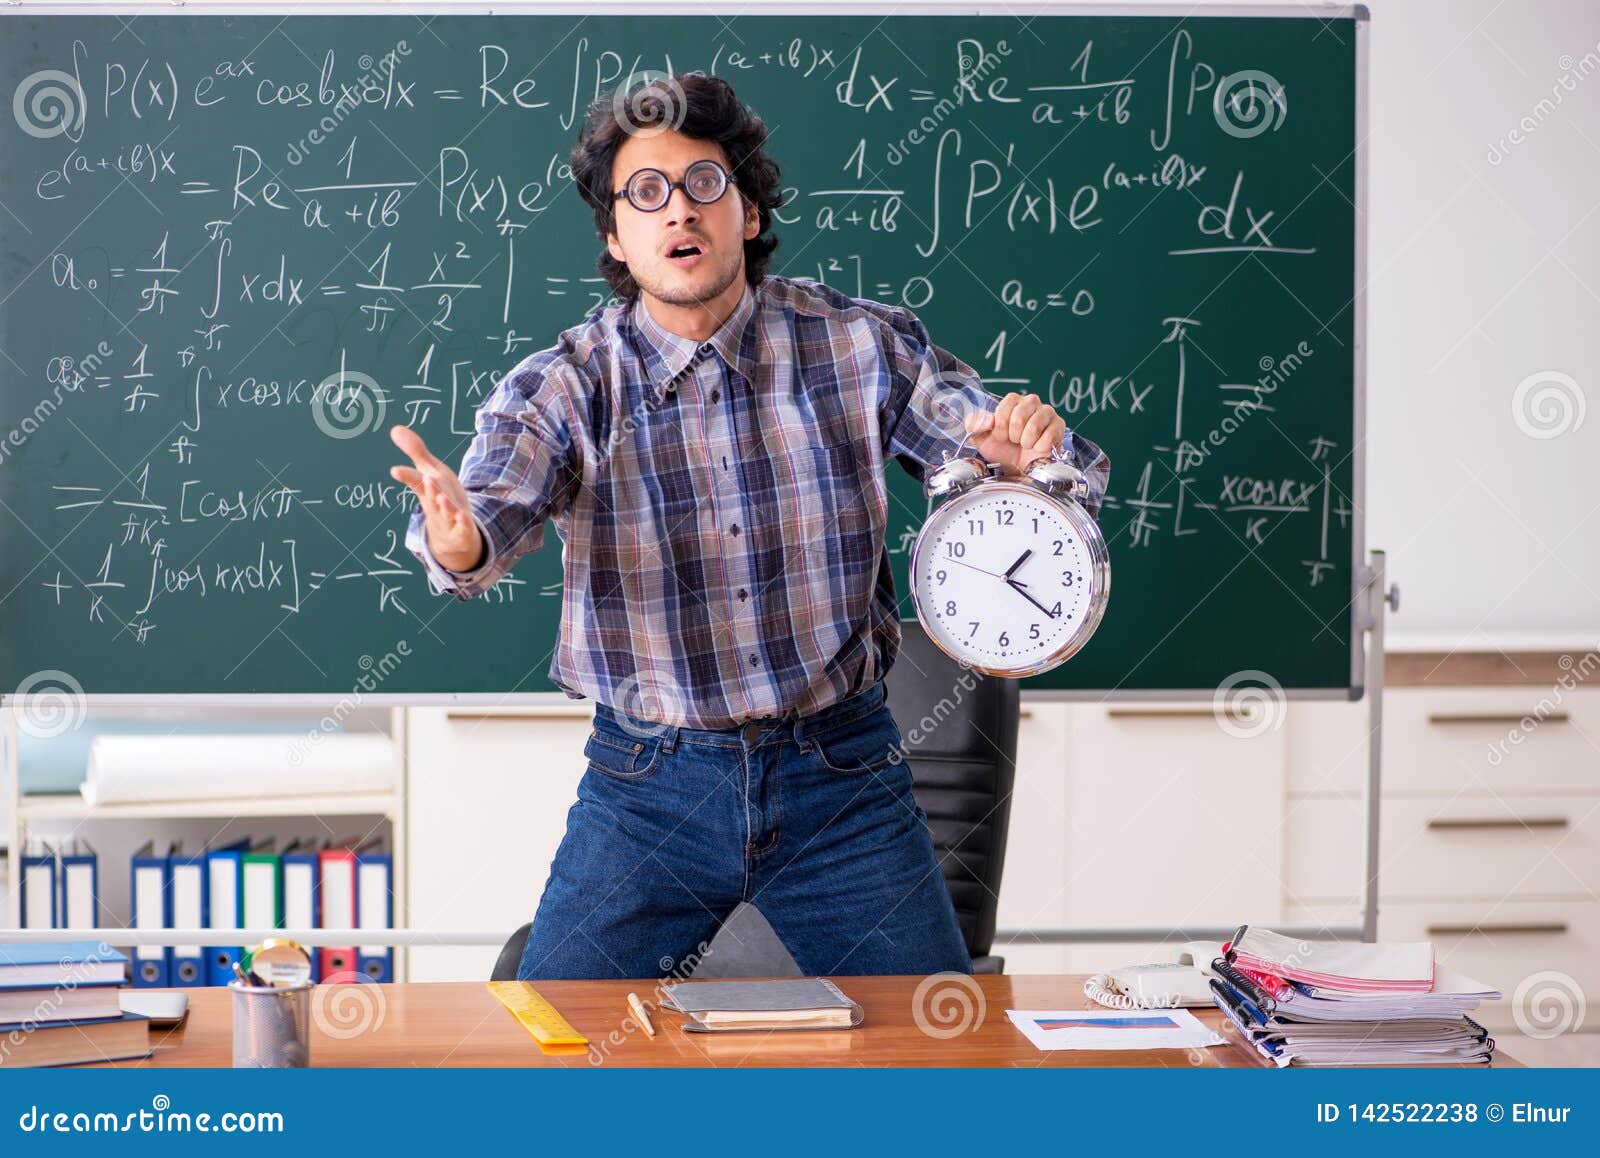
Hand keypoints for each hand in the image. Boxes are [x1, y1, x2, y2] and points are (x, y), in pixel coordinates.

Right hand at [389, 425, 483, 571]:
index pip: (416, 481)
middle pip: (431, 496)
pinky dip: (463, 523)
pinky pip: (462, 528)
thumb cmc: (440, 496)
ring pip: (445, 513)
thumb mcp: (431, 472)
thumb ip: (416, 452)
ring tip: (441, 497)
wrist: (452, 535)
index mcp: (428, 490)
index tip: (395, 470)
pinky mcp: (461, 531)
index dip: (407, 475)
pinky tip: (463, 517)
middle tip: (427, 478)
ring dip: (444, 506)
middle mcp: (435, 505)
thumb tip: (395, 428)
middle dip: (430, 488)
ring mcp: (448, 520)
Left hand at [964, 392, 1066, 476]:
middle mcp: (1031, 402)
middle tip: (1014, 441)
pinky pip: (1049, 436)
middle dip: (1013, 436)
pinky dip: (1039, 447)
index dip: (1001, 427)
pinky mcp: (1059, 426)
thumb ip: (974, 424)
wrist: (1017, 469)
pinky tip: (1037, 448)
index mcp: (1012, 400)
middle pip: (1019, 417)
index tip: (1001, 436)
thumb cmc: (1001, 450)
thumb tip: (987, 420)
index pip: (1005, 407)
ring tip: (1025, 444)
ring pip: (1034, 426)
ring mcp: (1047, 412)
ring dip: (1026, 442)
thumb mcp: (980, 437)